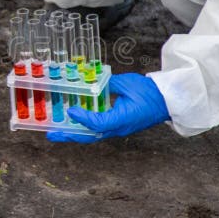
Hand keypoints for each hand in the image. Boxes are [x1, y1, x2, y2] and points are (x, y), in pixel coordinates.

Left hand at [47, 73, 169, 143]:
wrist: (167, 101)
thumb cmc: (150, 92)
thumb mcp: (126, 83)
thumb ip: (107, 83)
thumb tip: (91, 81)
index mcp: (121, 119)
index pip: (97, 122)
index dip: (82, 118)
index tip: (71, 110)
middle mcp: (118, 128)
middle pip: (89, 136)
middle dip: (69, 135)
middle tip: (51, 134)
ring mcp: (118, 129)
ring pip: (92, 135)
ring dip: (74, 133)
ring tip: (57, 131)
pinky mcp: (118, 127)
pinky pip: (98, 130)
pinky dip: (84, 128)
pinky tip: (74, 123)